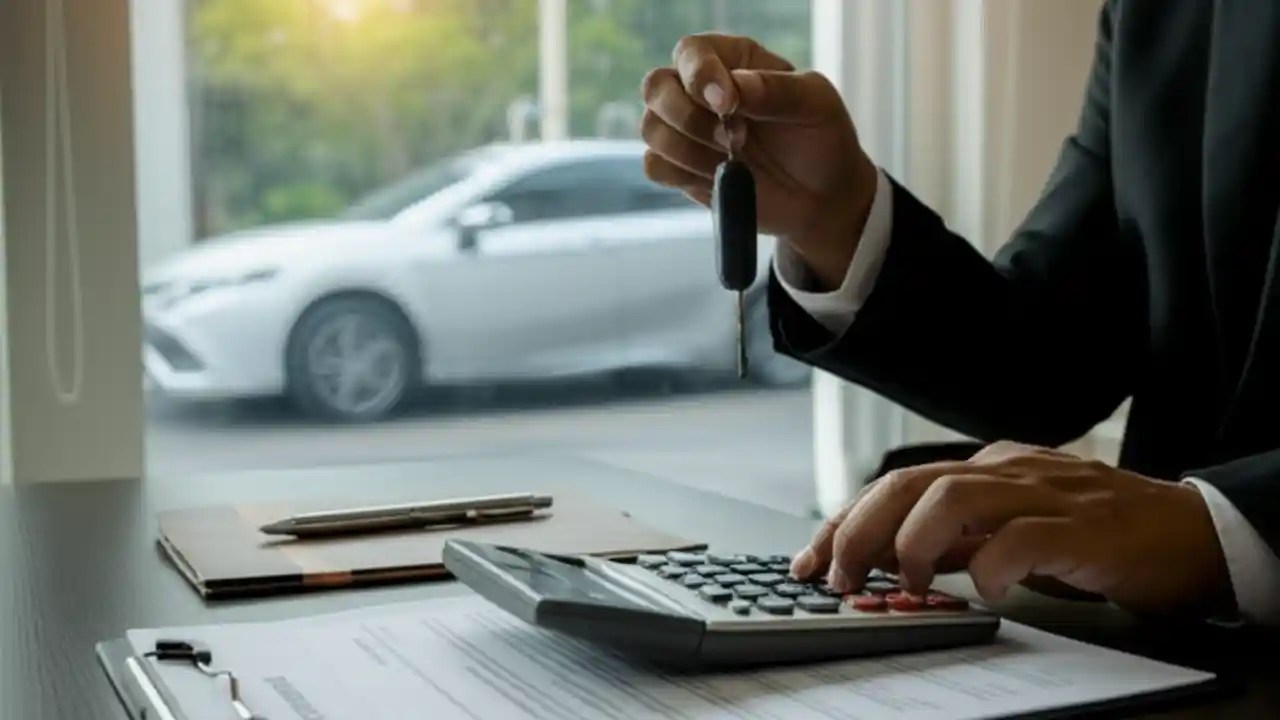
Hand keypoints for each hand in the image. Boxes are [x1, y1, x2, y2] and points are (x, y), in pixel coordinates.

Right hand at [640, 33, 877, 289]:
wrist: (821, 197)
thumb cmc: (821, 139)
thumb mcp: (816, 105)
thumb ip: (777, 90)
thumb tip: (736, 86)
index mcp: (732, 60)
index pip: (691, 52)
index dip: (699, 75)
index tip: (728, 103)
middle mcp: (700, 90)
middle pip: (656, 87)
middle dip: (687, 117)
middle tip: (731, 139)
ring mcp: (687, 130)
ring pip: (651, 128)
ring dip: (688, 150)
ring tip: (731, 162)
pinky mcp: (682, 168)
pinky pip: (654, 166)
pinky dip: (680, 173)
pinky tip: (715, 177)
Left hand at [790, 441, 1234, 618]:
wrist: (1192, 532)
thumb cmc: (1100, 534)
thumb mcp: (1015, 530)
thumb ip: (960, 541)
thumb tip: (891, 564)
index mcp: (989, 469)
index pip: (898, 483)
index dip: (846, 520)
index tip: (810, 558)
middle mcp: (1009, 471)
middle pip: (912, 481)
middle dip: (860, 528)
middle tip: (836, 575)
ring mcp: (1046, 494)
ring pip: (954, 496)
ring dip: (911, 543)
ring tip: (900, 585)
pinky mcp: (1084, 526)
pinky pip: (1023, 537)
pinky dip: (991, 564)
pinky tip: (984, 590)